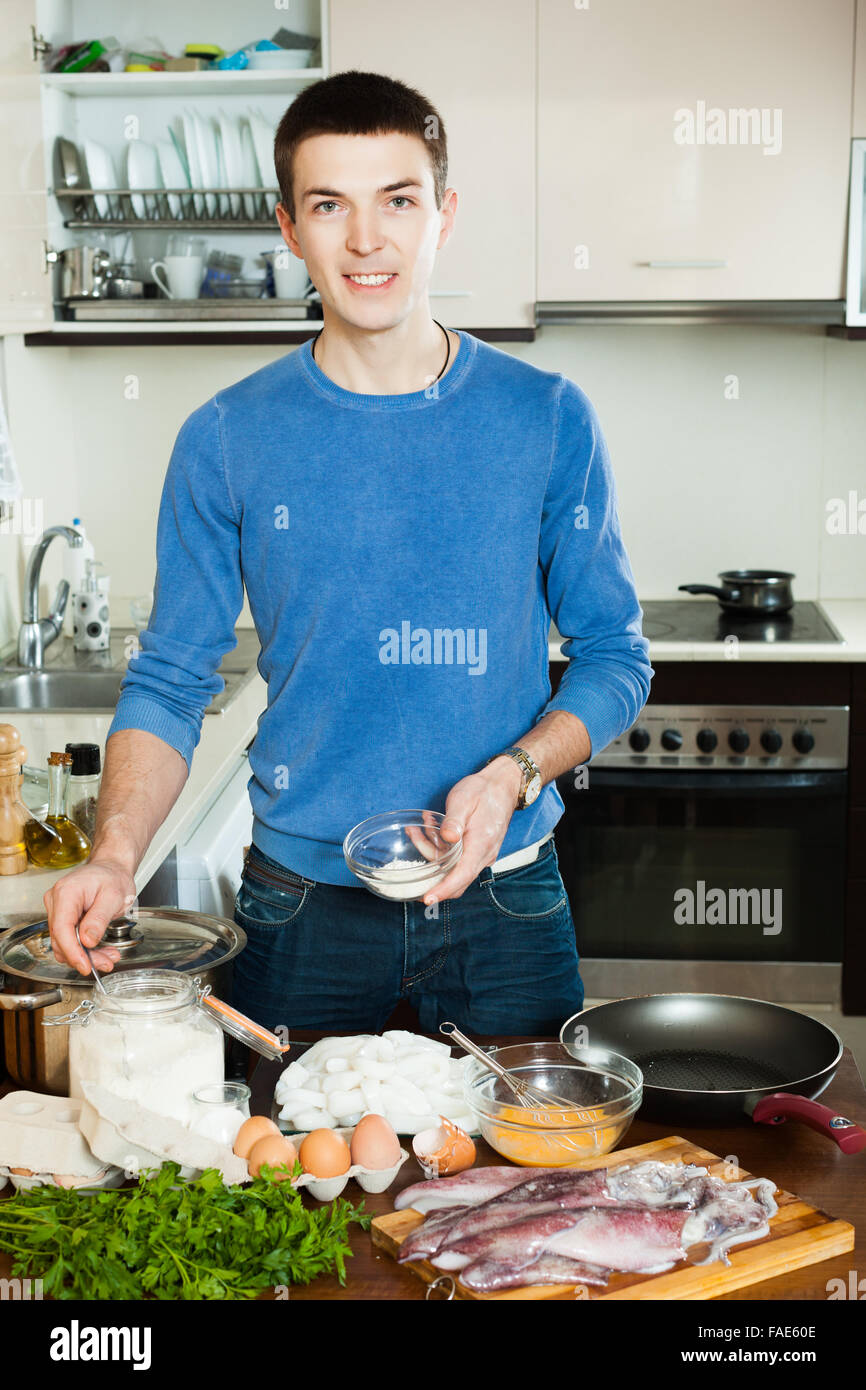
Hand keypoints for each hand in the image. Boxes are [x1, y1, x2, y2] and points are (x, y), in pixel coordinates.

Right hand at [43, 857, 135, 975]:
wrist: (111, 869)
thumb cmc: (113, 877)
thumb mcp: (114, 897)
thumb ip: (99, 919)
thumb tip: (87, 941)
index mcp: (67, 892)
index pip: (62, 928)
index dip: (73, 951)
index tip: (85, 966)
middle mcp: (56, 900)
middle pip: (62, 939)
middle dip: (84, 956)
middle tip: (107, 962)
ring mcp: (57, 909)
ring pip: (64, 943)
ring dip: (86, 955)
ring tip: (108, 956)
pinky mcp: (62, 917)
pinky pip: (68, 939)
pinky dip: (84, 948)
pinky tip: (100, 950)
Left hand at [418, 757, 522, 904]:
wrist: (502, 785)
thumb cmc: (483, 791)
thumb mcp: (464, 800)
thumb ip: (454, 821)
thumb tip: (448, 838)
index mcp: (480, 845)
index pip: (461, 876)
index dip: (443, 890)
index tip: (427, 899)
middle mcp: (483, 855)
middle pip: (456, 879)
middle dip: (431, 877)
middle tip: (410, 870)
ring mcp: (481, 854)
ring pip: (452, 867)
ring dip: (432, 850)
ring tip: (419, 827)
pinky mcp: (476, 850)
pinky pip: (456, 857)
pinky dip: (440, 846)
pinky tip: (431, 827)